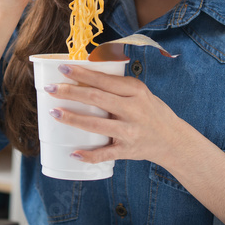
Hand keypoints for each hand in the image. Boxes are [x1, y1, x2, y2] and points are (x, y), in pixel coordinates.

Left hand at [44, 63, 180, 164]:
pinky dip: (89, 155)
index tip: (62, 68)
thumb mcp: (140, 93)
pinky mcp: (128, 150)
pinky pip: (105, 154)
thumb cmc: (150, 111)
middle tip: (50, 89)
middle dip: (70, 92)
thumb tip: (83, 74)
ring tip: (54, 113)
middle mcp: (133, 110)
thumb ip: (117, 85)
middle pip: (96, 98)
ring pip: (97, 125)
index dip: (82, 74)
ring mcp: (130, 131)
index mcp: (135, 91)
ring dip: (73, 119)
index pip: (104, 80)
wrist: (174, 140)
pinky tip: (73, 153)